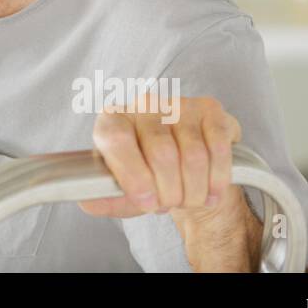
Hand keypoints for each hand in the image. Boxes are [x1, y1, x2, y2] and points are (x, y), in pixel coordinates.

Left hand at [79, 95, 257, 270]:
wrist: (182, 161)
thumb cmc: (145, 173)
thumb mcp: (121, 189)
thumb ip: (104, 197)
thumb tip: (89, 202)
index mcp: (112, 119)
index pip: (117, 139)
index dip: (133, 175)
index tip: (145, 201)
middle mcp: (143, 105)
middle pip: (162, 154)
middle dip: (170, 193)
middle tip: (170, 204)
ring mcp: (178, 103)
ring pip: (194, 156)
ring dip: (194, 191)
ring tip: (188, 198)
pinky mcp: (209, 109)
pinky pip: (218, 149)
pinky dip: (217, 179)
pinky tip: (210, 190)